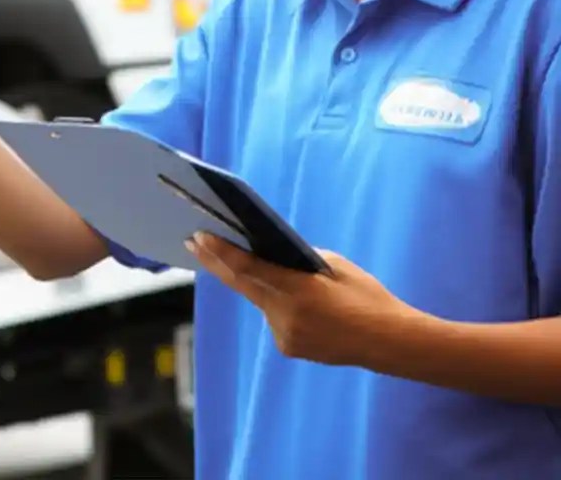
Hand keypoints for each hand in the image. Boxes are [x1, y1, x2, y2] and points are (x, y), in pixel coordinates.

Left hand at [187, 232, 424, 366]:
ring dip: (263, 287)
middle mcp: (286, 315)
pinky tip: (305, 308)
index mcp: (299, 290)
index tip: (199, 236)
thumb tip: (272, 253)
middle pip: (242, 284)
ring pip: (263, 302)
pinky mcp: (288, 347)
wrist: (390, 343)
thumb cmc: (368, 297)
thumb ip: (301, 260)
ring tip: (283, 277)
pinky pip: (276, 319)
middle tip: (193, 242)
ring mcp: (285, 334)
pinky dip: (281, 306)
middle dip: (216, 262)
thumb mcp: (337, 267)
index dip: (222, 252)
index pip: (250, 269)